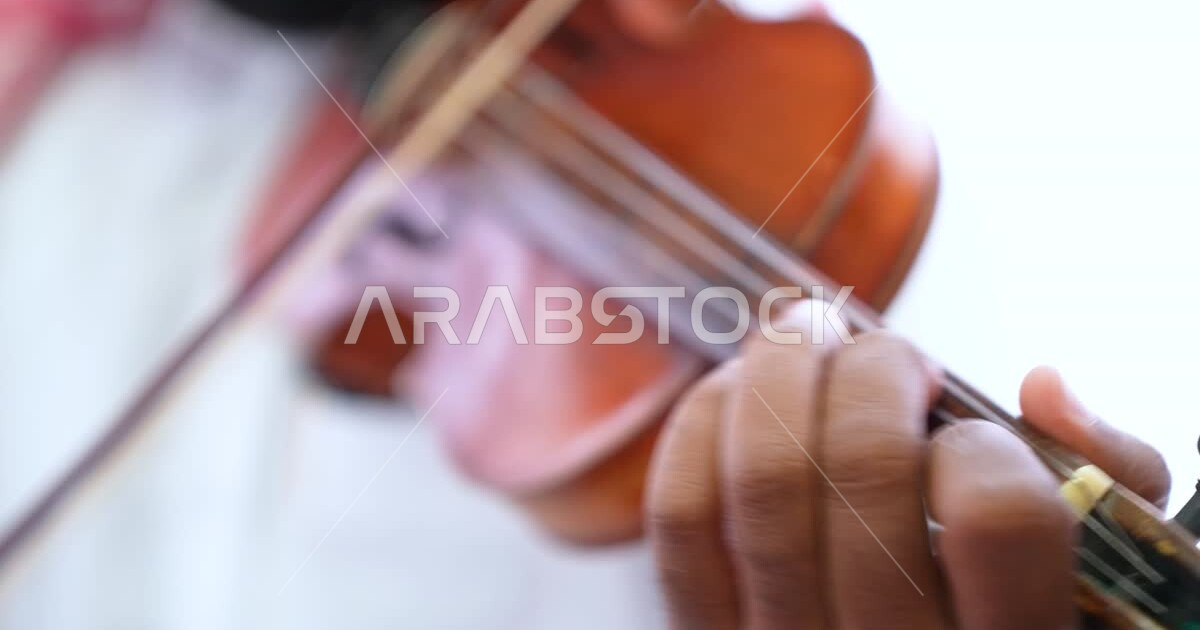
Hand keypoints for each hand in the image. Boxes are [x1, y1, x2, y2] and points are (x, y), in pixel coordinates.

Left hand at [645, 301, 1169, 628]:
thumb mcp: (1102, 569)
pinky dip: (702, 422)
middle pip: (862, 468)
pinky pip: (679, 514)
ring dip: (782, 369)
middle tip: (886, 350)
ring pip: (761, 476)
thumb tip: (1040, 385)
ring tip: (811, 336)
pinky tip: (738, 392)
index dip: (983, 443)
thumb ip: (1101, 478)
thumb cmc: (1009, 605)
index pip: (998, 513)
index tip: (973, 432)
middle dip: (873, 368)